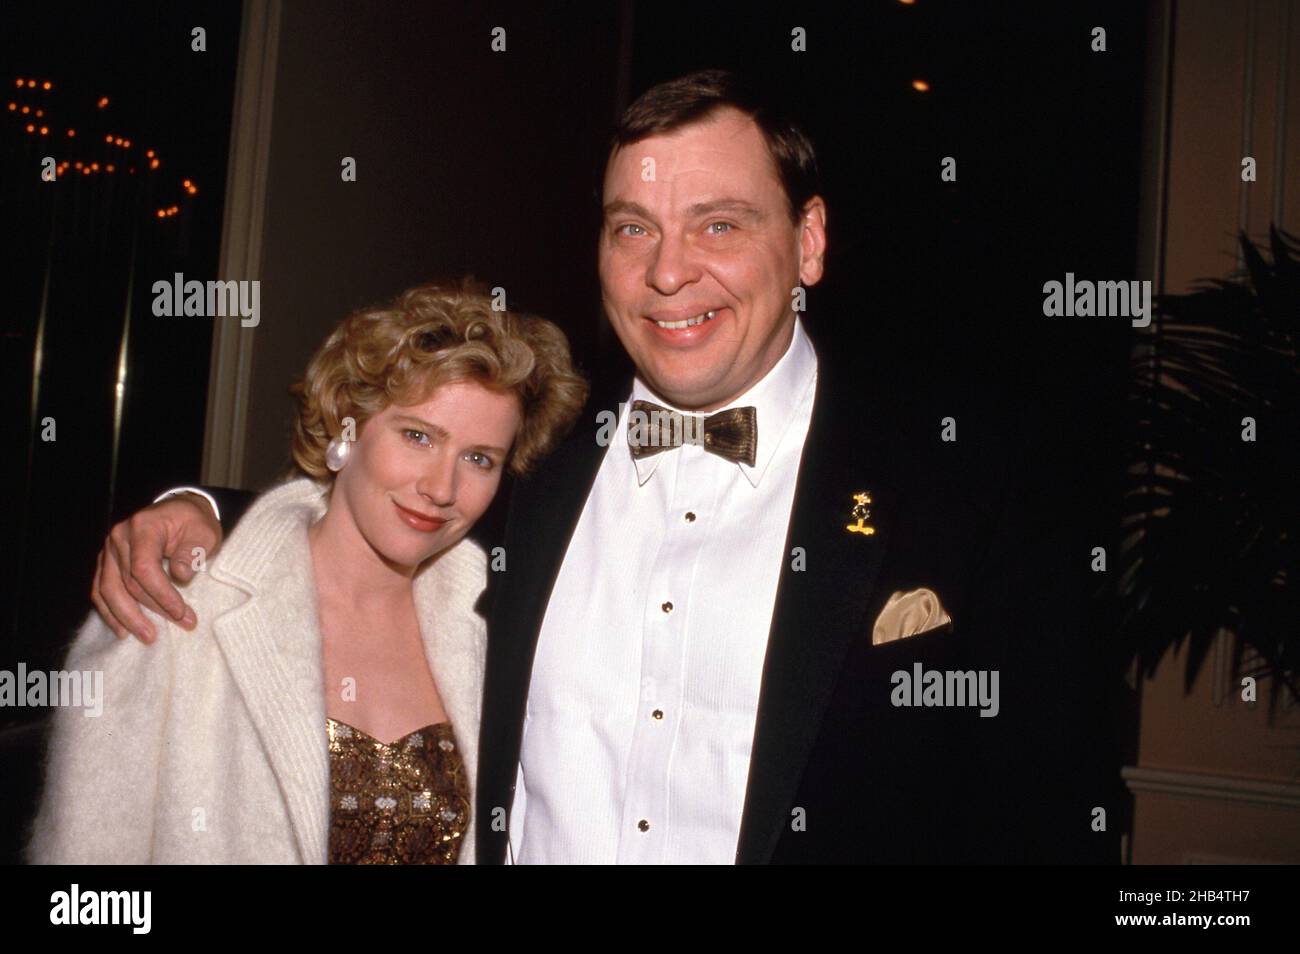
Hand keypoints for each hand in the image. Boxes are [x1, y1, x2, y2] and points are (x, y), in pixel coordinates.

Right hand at [91, 494, 223, 642]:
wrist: (180, 511)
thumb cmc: (194, 522)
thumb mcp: (204, 532)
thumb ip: (193, 552)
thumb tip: (180, 576)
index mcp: (143, 527)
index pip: (144, 567)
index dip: (161, 594)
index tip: (181, 612)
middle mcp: (119, 537)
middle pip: (128, 582)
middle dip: (154, 609)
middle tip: (181, 624)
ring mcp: (108, 550)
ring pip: (108, 590)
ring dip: (127, 617)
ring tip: (148, 637)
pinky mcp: (106, 562)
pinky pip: (100, 590)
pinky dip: (109, 611)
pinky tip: (122, 630)